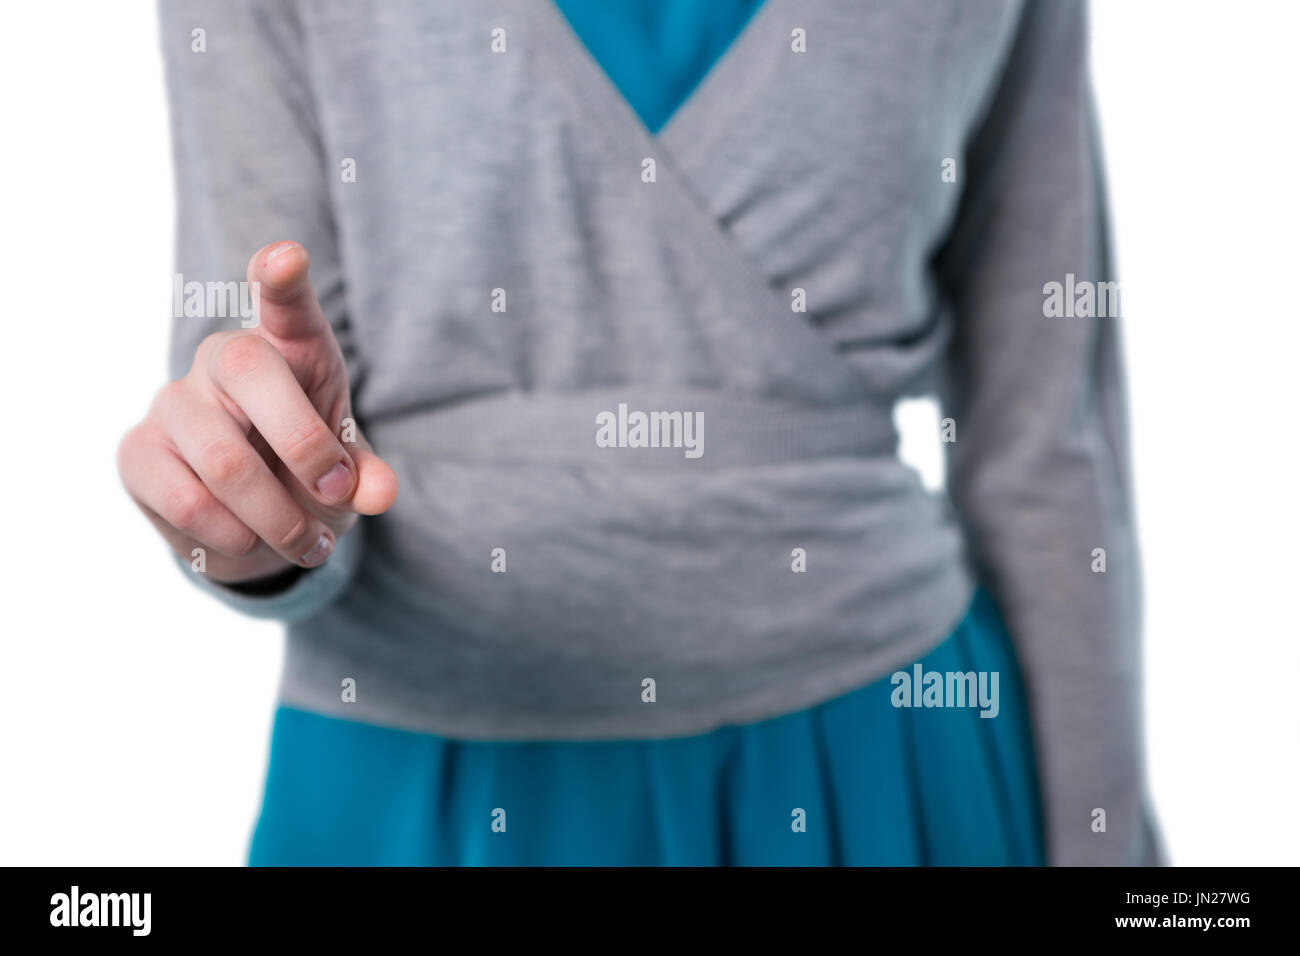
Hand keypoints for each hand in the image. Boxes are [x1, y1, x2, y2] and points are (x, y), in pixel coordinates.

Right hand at [118, 241, 398, 583]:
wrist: (251, 523)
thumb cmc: (306, 473)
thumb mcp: (349, 473)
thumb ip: (364, 475)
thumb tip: (379, 492)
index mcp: (288, 347)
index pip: (283, 302)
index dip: (282, 279)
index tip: (287, 257)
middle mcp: (224, 358)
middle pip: (250, 370)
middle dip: (307, 448)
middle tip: (338, 496)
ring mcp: (173, 401)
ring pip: (225, 461)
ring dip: (281, 519)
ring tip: (310, 543)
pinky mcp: (138, 451)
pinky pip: (189, 501)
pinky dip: (235, 536)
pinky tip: (249, 540)